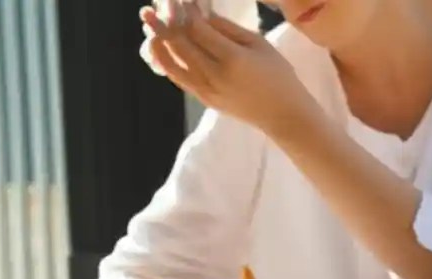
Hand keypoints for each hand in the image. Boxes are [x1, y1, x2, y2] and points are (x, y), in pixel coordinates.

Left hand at [140, 4, 319, 138]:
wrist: (283, 114)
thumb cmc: (279, 76)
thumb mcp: (260, 45)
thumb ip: (229, 29)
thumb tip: (202, 16)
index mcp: (232, 58)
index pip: (198, 29)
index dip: (185, 12)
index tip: (181, 0)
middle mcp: (214, 75)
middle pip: (179, 43)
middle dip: (163, 21)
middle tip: (152, 7)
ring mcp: (206, 89)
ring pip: (171, 61)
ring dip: (157, 39)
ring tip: (148, 23)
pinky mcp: (203, 98)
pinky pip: (176, 76)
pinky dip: (164, 59)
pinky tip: (158, 45)